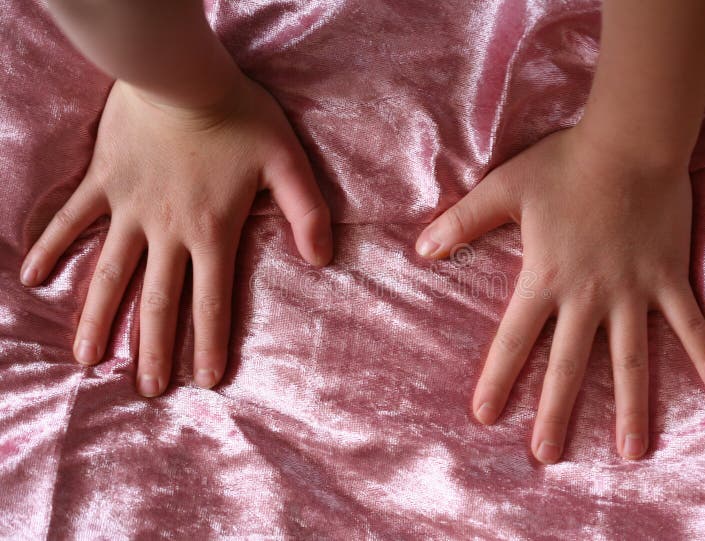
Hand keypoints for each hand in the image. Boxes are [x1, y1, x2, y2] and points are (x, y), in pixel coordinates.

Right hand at [20, 75, 331, 395]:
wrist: (182, 76)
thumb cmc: (239, 117)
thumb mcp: (287, 163)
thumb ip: (307, 213)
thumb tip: (323, 260)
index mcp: (212, 232)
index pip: (212, 303)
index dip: (210, 345)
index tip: (204, 382)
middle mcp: (166, 232)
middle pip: (159, 303)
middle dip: (154, 351)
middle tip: (146, 391)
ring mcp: (129, 209)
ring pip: (110, 275)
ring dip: (99, 320)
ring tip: (86, 361)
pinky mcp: (103, 182)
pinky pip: (72, 220)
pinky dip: (51, 246)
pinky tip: (32, 278)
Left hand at [415, 125, 704, 462]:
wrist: (628, 141)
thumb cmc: (564, 164)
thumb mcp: (502, 190)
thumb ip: (461, 222)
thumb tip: (420, 249)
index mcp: (545, 278)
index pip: (514, 340)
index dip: (497, 378)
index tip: (483, 416)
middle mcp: (587, 296)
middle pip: (568, 365)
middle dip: (555, 412)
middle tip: (547, 455)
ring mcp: (632, 291)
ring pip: (630, 360)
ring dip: (630, 406)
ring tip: (631, 451)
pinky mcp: (667, 278)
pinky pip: (689, 323)